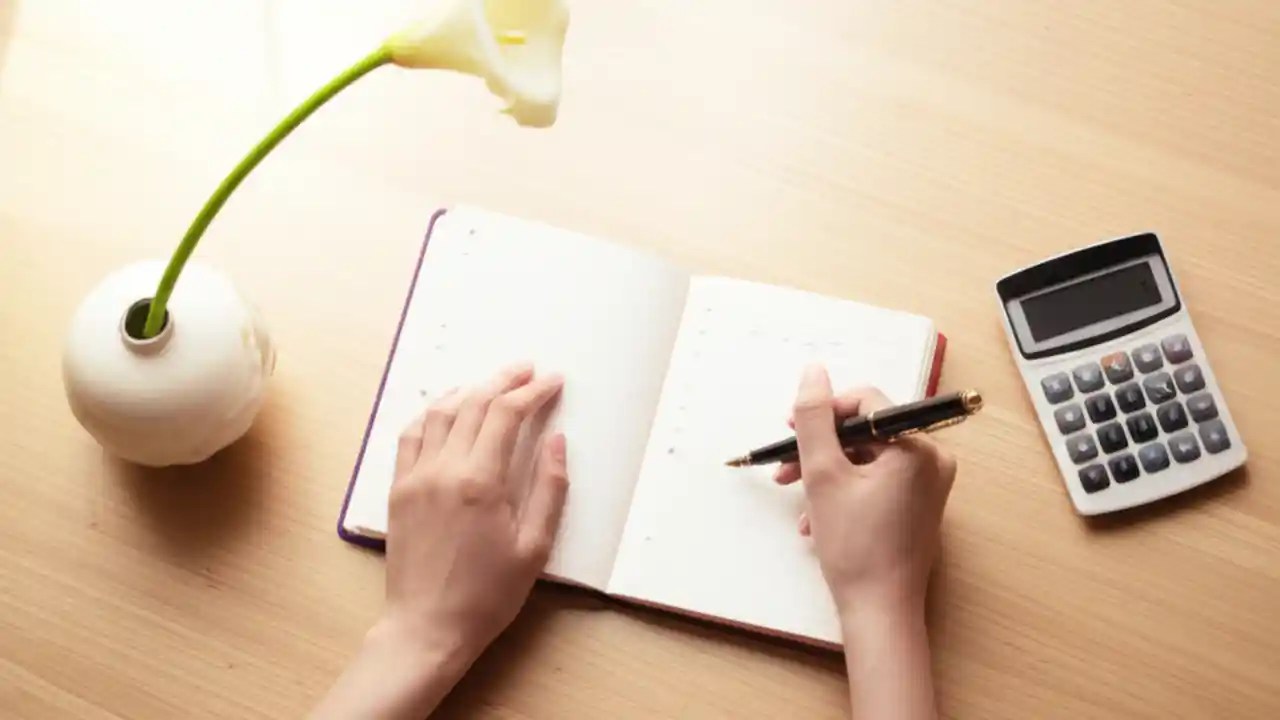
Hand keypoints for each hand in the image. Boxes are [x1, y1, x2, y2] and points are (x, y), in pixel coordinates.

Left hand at [312, 364, 568, 719]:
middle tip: (527, 369)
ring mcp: (415, 477)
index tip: (553, 382)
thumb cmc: (487, 595)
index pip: (507, 415)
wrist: (427, 628)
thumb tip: (556, 441)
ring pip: (440, 412)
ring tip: (492, 383)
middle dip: (504, 381)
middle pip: (474, 404)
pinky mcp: (398, 489)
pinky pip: (412, 435)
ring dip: (469, 389)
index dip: (533, 392)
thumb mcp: (534, 547)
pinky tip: (447, 408)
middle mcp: (443, 469)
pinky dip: (432, 412)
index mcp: (480, 482)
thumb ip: (549, 489)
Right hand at [780, 365, 955, 617]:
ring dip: (826, 475)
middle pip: (865, 433)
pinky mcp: (918, 507)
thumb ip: (814, 418)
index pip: (866, 402)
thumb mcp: (822, 474)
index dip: (824, 413)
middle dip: (820, 450)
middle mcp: (932, 460)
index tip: (790, 431)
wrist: (880, 611)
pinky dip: (844, 493)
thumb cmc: (854, 545)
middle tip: (785, 467)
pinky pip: (876, 483)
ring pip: (866, 460)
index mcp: (917, 446)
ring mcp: (928, 486)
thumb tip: (814, 372)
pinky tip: (816, 519)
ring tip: (797, 500)